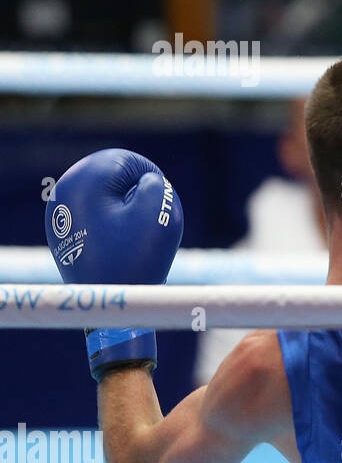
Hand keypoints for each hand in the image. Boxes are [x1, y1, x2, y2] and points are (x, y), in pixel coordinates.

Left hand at [45, 149, 183, 380]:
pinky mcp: (64, 230)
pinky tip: (120, 245)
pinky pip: (96, 215)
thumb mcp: (159, 212)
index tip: (159, 206)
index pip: (128, 161)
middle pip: (113, 177)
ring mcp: (60, 213)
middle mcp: (64, 192)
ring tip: (134, 236)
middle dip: (136, 195)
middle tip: (147, 222)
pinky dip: (112, 223)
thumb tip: (142, 181)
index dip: (152, 180)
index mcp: (85, 180)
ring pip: (105, 196)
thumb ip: (155, 182)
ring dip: (125, 210)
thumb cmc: (136, 258)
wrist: (110, 301)